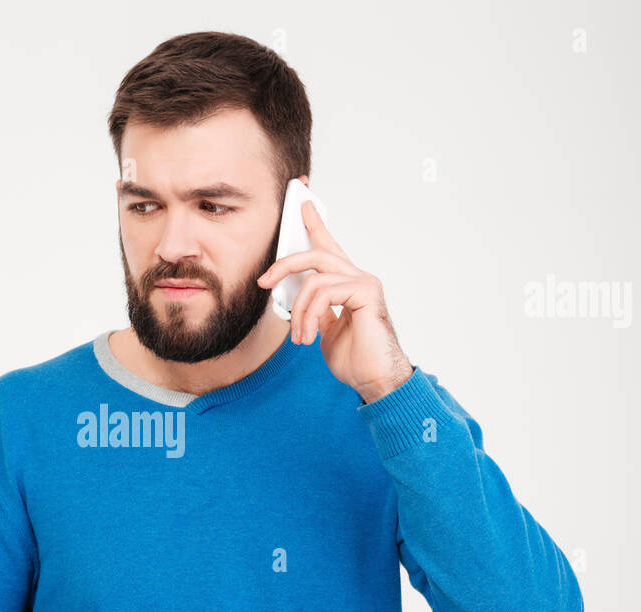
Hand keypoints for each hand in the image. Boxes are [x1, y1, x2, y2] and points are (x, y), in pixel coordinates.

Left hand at [257, 199, 412, 402]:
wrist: (376, 381)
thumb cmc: (356, 359)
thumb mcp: (324, 330)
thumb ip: (315, 310)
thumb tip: (296, 299)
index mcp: (347, 284)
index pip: (328, 246)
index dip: (314, 223)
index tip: (303, 201)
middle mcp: (358, 277)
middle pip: (316, 253)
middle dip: (285, 264)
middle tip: (264, 282)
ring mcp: (364, 282)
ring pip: (314, 278)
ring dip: (298, 311)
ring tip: (300, 337)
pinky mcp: (366, 292)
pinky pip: (323, 292)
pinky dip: (309, 316)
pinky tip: (309, 337)